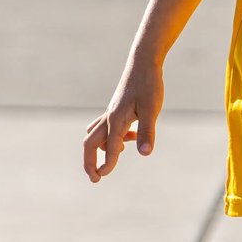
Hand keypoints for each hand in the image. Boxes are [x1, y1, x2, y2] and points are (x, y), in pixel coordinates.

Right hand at [82, 56, 163, 181]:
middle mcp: (109, 118)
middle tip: (96, 178)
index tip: (103, 176)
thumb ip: (147, 131)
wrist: (143, 63)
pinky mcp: (116, 110)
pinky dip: (113, 139)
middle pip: (90, 144)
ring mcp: (111, 113)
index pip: (111, 147)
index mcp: (116, 120)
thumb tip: (145, 154)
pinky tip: (132, 137)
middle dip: (89, 162)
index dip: (107, 163)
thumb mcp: (151, 109)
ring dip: (101, 150)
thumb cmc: (148, 85)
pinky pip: (106, 129)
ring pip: (97, 136)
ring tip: (117, 156)